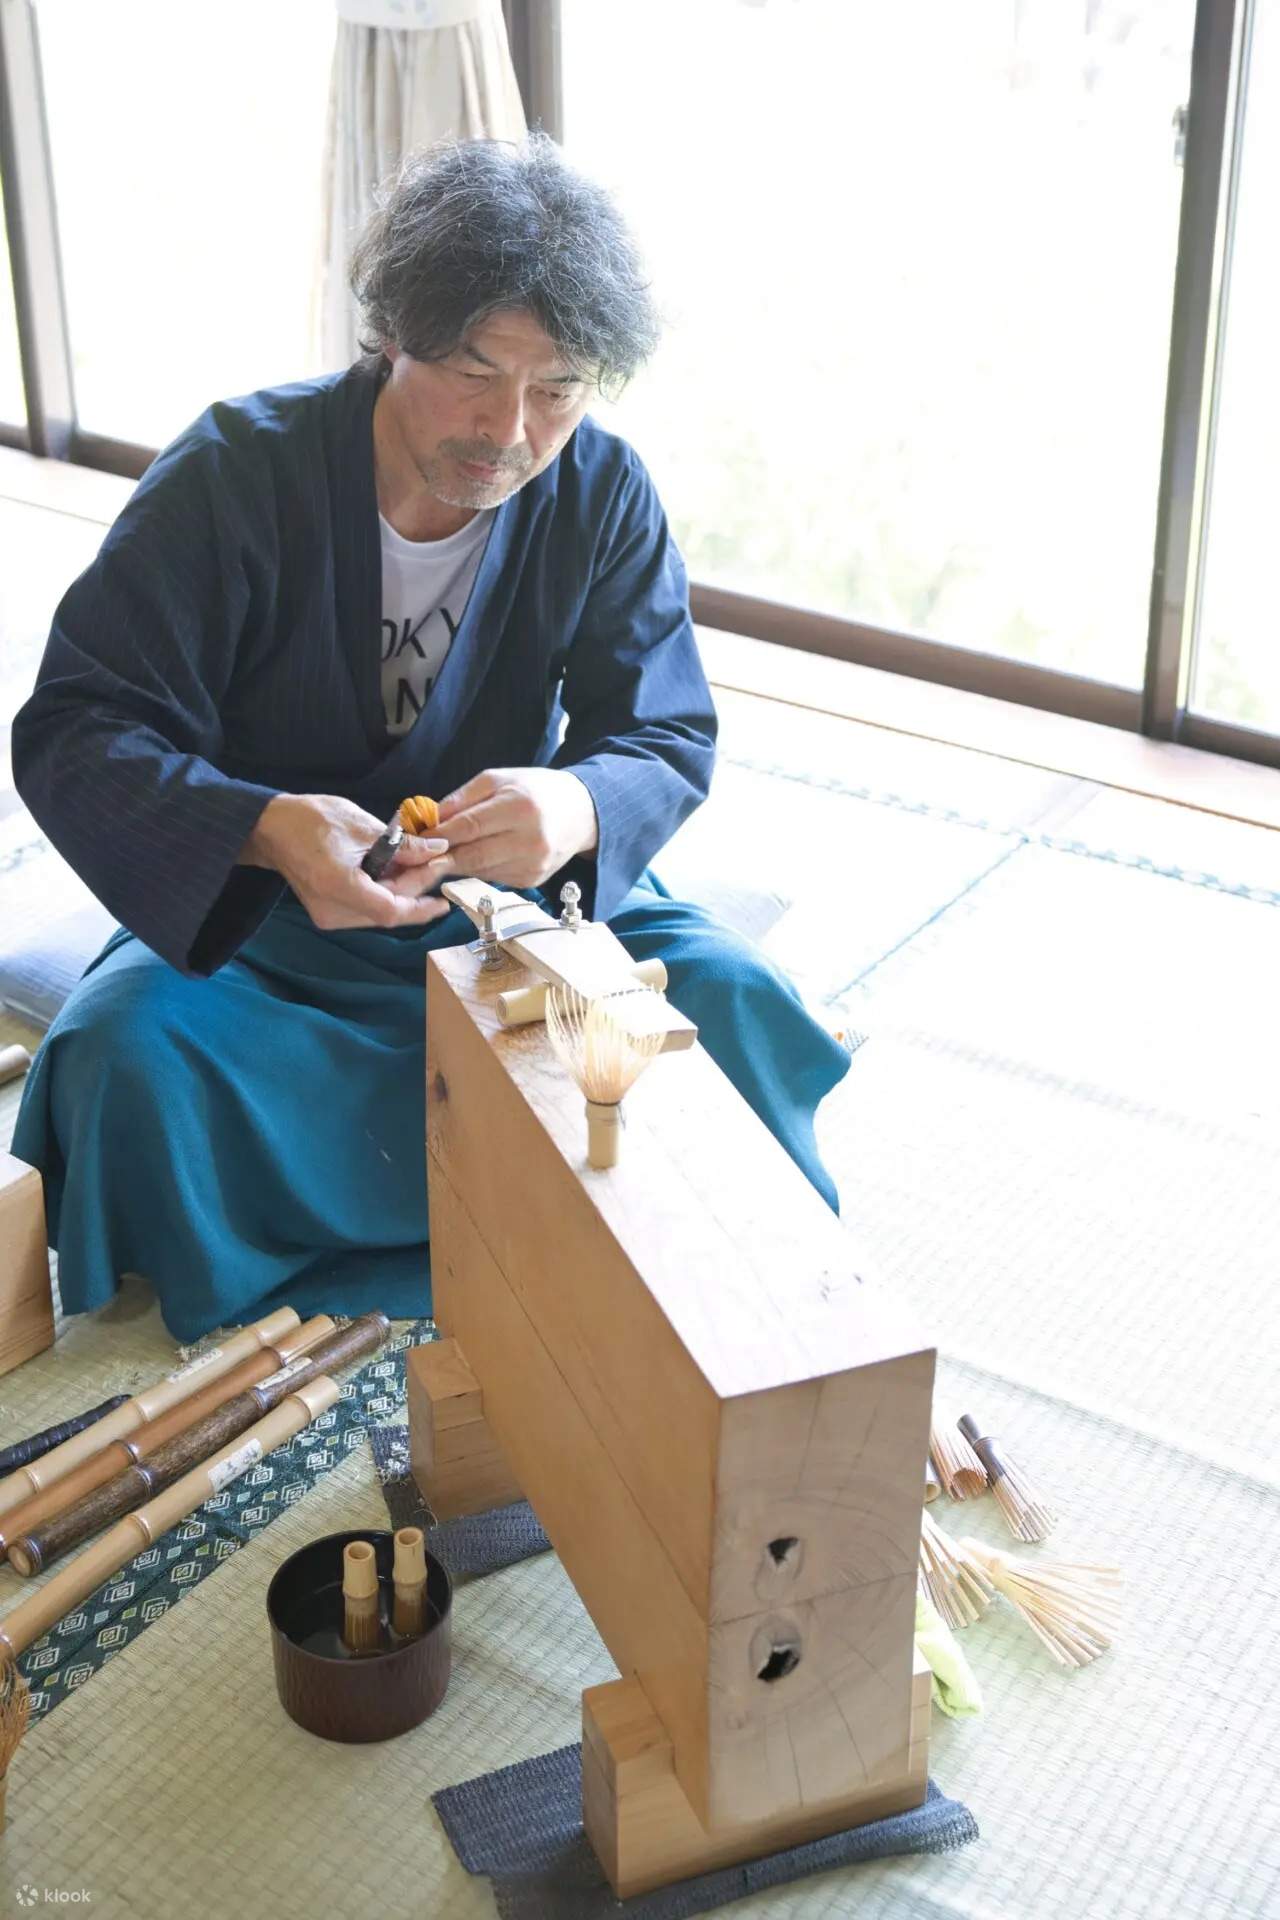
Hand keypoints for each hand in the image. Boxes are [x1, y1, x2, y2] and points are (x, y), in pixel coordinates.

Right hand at [238, 793, 452, 930]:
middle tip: (436, 864)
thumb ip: (403, 845)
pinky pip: (366, 909)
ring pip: (378, 913)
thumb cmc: (312, 819)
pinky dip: (386, 893)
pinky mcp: (329, 912)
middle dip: (416, 891)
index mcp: (338, 886)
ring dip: (403, 892)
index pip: (390, 910)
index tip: (444, 898)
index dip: (421, 907)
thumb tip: (437, 851)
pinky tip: (399, 874)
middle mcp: (332, 910)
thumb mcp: (363, 825)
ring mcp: (328, 916)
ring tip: (421, 866)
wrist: (271, 828)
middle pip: (387, 912)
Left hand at [401, 768, 597, 893]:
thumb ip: (462, 799)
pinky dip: (476, 868)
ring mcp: (533, 865)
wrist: (581, 813)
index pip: (470, 826)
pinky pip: (492, 877)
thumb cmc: (535, 790)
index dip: (438, 836)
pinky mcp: (532, 881)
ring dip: (455, 864)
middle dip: (438, 858)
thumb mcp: (498, 779)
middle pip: (472, 855)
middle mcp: (530, 840)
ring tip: (436, 855)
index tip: (413, 840)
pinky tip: (473, 856)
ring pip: (479, 870)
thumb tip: (428, 820)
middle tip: (411, 862)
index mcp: (521, 808)